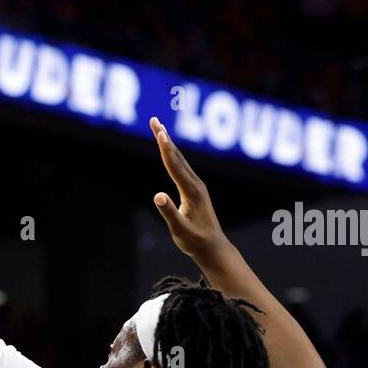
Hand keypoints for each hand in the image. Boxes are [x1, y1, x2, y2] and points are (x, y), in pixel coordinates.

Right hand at [149, 116, 231, 259]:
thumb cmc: (195, 241)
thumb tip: (158, 196)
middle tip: (154, 120)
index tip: (160, 132)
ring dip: (168, 143)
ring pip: (179, 160)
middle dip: (164, 137)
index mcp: (191, 191)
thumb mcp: (180, 230)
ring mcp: (196, 186)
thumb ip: (169, 213)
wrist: (213, 248)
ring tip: (158, 129)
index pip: (175, 166)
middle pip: (177, 156)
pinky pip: (180, 167)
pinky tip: (168, 151)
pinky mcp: (194, 189)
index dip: (166, 149)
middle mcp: (195, 184)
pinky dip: (172, 155)